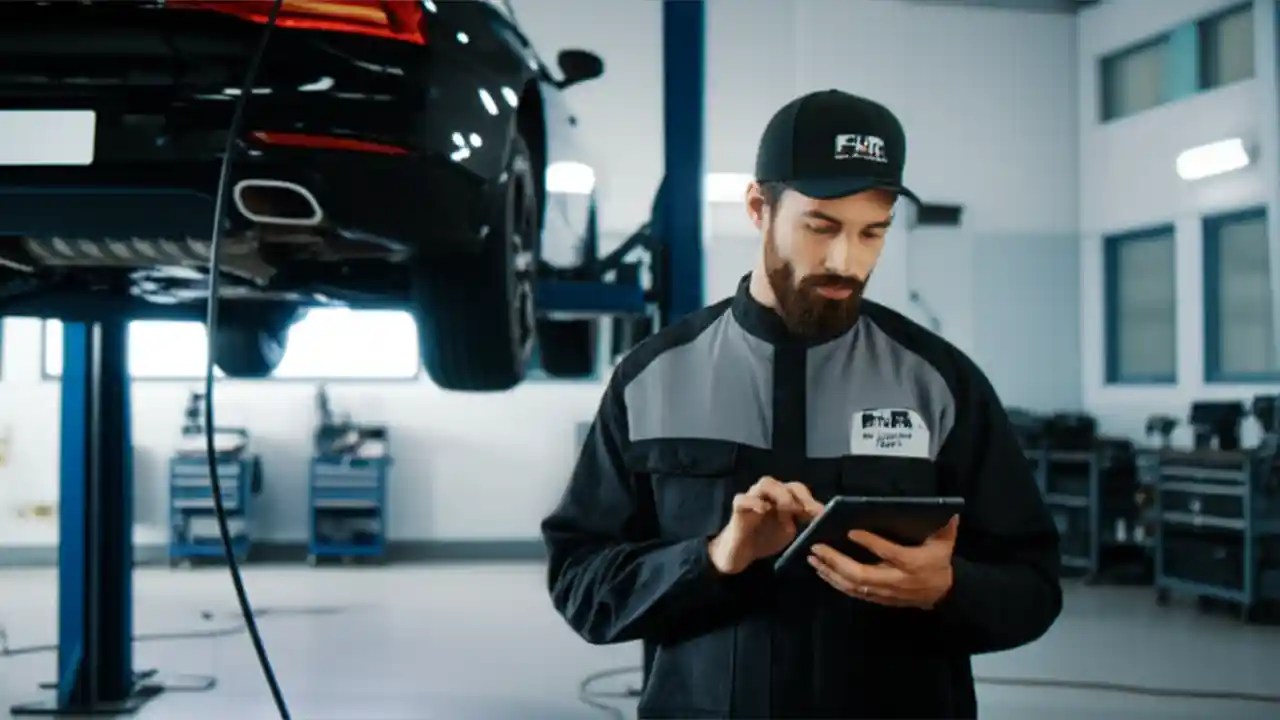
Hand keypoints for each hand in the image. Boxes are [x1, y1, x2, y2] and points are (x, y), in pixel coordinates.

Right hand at [708, 477, 824, 574]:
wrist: (740, 553)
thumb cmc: (764, 538)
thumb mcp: (788, 531)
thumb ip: (800, 520)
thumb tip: (819, 517)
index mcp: (781, 498)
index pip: (797, 490)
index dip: (810, 500)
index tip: (822, 514)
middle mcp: (767, 494)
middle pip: (784, 483)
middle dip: (799, 496)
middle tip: (807, 512)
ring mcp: (752, 498)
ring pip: (765, 483)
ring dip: (780, 494)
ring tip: (788, 509)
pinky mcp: (738, 508)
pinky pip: (743, 499)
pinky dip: (754, 502)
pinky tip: (763, 509)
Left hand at [808, 515, 959, 608]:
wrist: (944, 594)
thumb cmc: (940, 562)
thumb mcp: (945, 543)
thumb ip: (945, 526)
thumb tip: (947, 509)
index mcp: (912, 563)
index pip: (889, 553)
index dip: (870, 543)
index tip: (850, 531)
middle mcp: (896, 579)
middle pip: (862, 574)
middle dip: (837, 561)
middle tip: (817, 547)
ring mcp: (885, 592)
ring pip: (853, 586)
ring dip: (831, 573)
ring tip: (813, 559)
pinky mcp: (879, 598)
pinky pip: (854, 593)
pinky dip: (836, 583)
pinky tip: (823, 572)